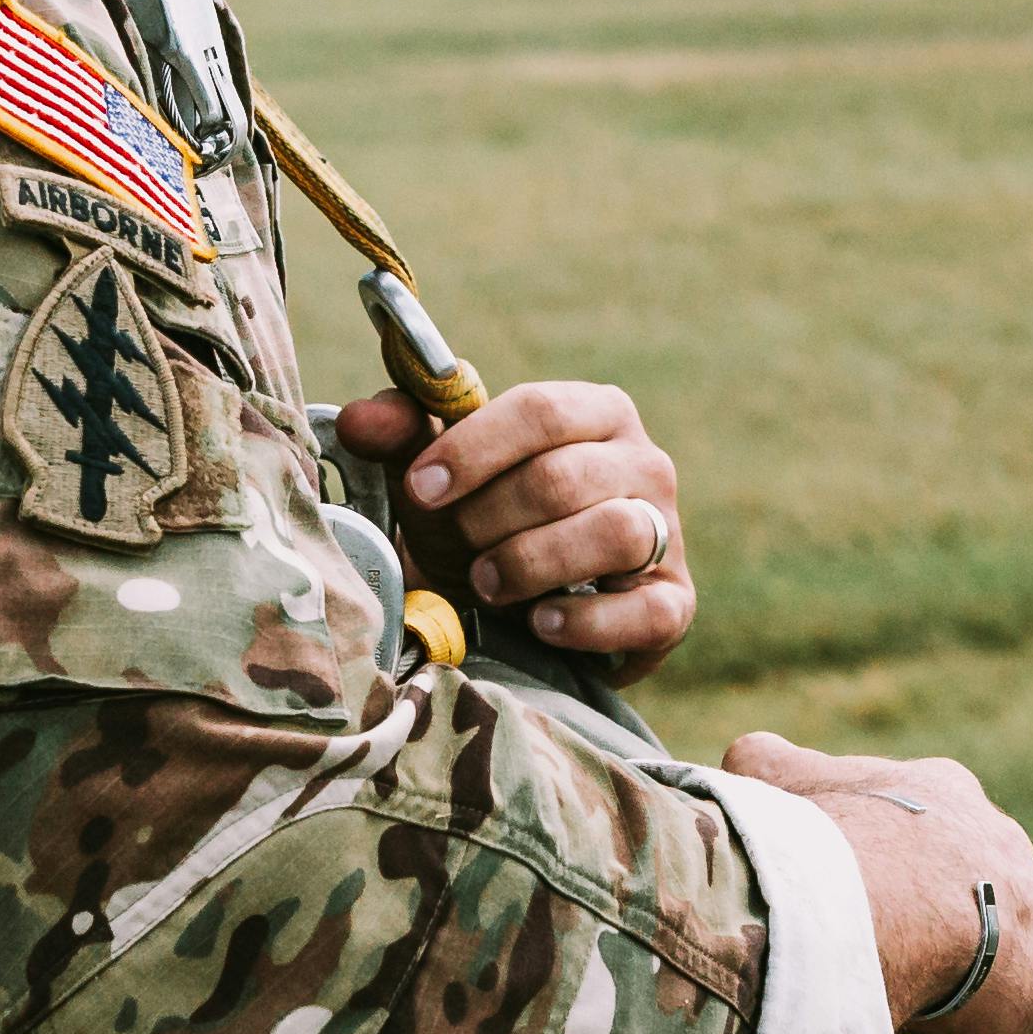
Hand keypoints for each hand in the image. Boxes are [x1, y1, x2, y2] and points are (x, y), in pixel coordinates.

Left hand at [340, 377, 691, 678]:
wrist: (520, 611)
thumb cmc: (483, 522)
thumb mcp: (439, 476)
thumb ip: (400, 436)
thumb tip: (358, 420)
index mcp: (595, 412)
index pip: (541, 410)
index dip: (472, 450)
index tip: (420, 489)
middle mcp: (644, 463)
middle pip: (565, 477)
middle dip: (489, 518)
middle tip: (454, 546)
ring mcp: (666, 534)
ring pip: (614, 532)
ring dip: (531, 563)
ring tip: (486, 583)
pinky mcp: (674, 604)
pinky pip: (644, 611)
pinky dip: (583, 621)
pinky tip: (539, 623)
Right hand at [720, 735, 1032, 1033]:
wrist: (868, 901)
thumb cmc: (814, 845)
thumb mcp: (775, 784)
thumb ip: (769, 768)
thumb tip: (748, 761)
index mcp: (939, 795)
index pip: (930, 834)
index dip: (901, 876)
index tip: (867, 913)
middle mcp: (1001, 842)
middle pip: (981, 891)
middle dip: (943, 930)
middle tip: (891, 970)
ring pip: (1020, 953)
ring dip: (981, 987)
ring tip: (928, 1024)